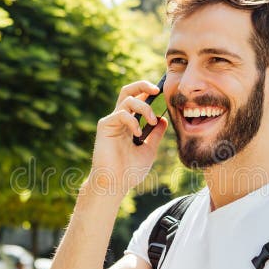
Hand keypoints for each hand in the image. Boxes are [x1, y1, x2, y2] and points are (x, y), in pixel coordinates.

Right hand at [89, 80, 168, 196]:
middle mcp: (119, 119)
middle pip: (128, 91)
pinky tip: (137, 134)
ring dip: (144, 107)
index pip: (138, 100)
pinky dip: (133, 120)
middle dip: (143, 85)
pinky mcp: (105, 126)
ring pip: (127, 99)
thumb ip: (155, 135)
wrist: (115, 183)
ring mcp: (111, 121)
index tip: (163, 93)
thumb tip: (163, 120)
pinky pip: (121, 113)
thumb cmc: (129, 170)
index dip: (149, 92)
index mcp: (129, 123)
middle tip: (157, 89)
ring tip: (151, 120)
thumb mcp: (149, 150)